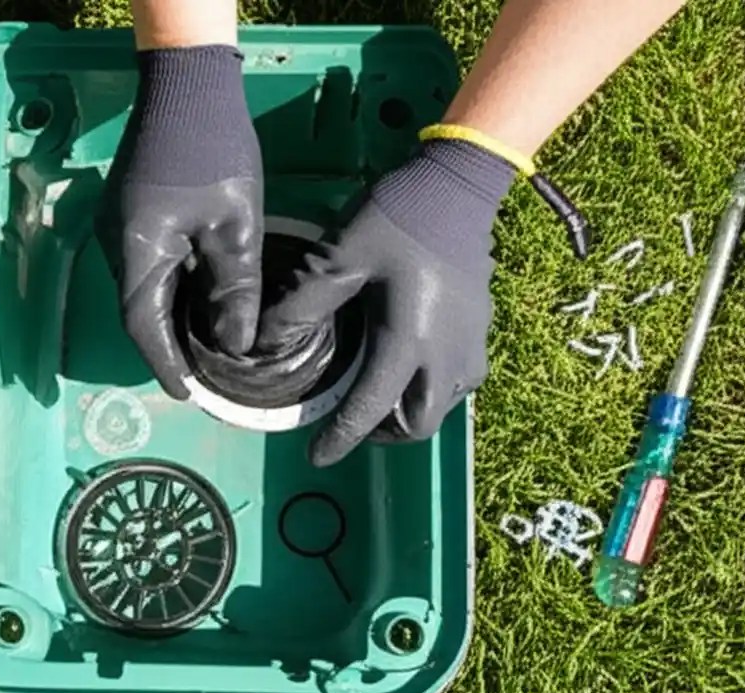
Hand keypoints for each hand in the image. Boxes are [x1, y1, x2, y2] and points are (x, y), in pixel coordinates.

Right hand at [96, 45, 262, 398]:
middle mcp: (116, 244)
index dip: (165, 364)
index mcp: (136, 250)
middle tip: (206, 372)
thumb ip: (235, 289)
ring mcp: (118, 225)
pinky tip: (201, 295)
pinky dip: (171, 288)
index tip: (187, 394)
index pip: (143, 326)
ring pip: (144, 288)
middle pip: (140, 310)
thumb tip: (236, 344)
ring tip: (209, 340)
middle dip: (171, 344)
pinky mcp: (130, 211)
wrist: (186, 81)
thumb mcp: (236, 226)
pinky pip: (147, 264)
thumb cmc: (214, 149)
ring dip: (173, 316)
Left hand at [256, 139, 515, 465]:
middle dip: (382, 434)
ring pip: (445, 405)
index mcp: (407, 341)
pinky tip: (413, 366)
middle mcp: (446, 354)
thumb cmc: (397, 217)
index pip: (370, 409)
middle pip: (419, 423)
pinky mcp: (483, 327)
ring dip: (411, 413)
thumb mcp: (339, 258)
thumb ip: (301, 306)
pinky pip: (461, 380)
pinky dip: (434, 389)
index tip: (315, 457)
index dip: (340, 439)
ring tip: (379, 398)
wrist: (459, 183)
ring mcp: (472, 342)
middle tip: (352, 423)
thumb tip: (261, 346)